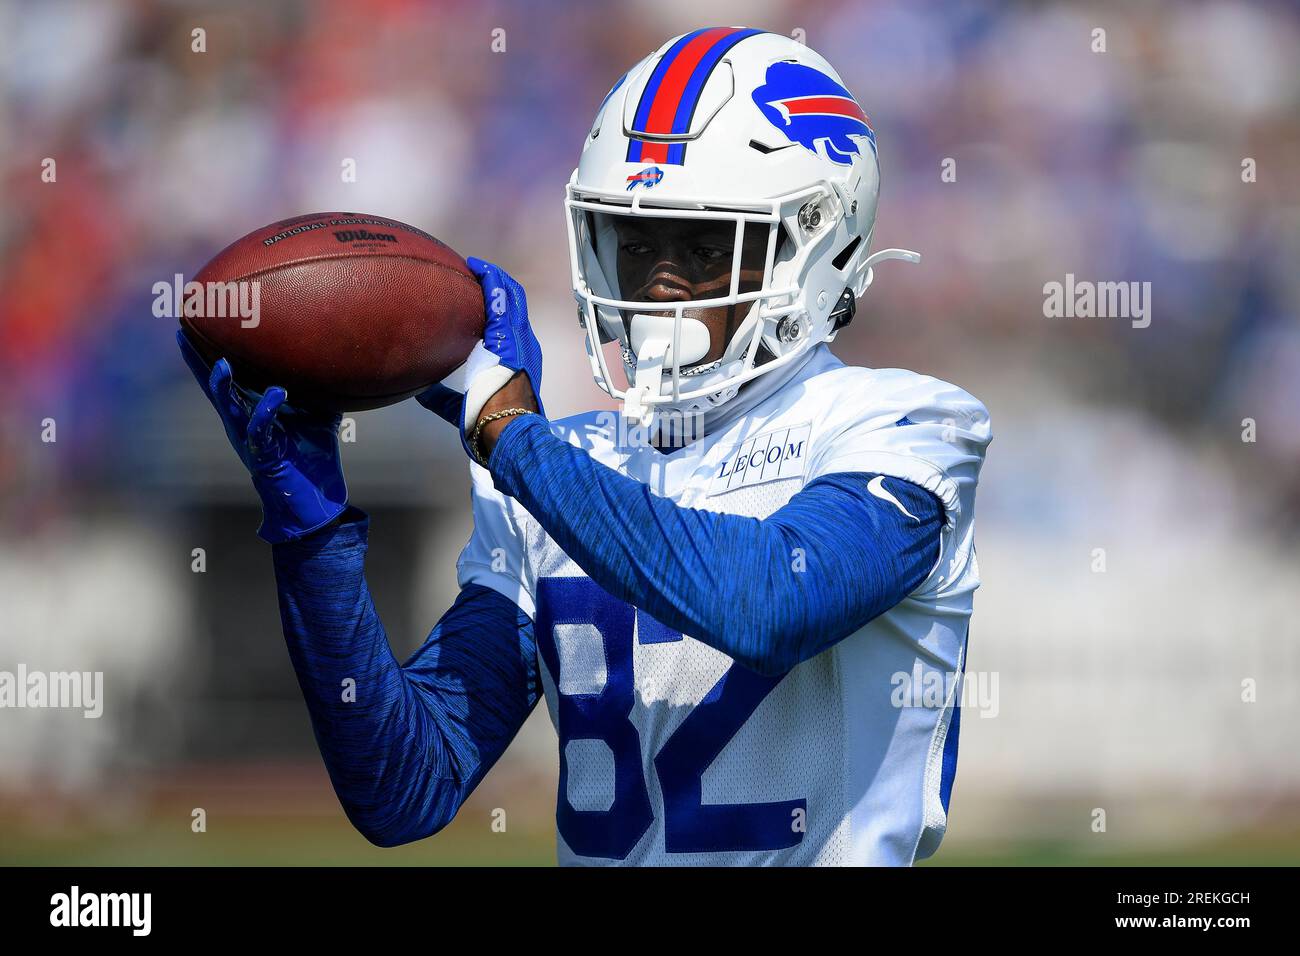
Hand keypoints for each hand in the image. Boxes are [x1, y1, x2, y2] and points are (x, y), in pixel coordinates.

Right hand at [177, 330, 347, 542]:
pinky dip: (267, 411)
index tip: (191, 326)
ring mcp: (250, 439)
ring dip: (223, 387)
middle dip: (198, 362)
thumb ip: (319, 391)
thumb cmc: (313, 458)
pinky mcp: (264, 455)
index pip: (227, 379)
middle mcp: (244, 424)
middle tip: (183, 333)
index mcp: (252, 412)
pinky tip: (276, 393)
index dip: (207, 355)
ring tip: (222, 364)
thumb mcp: (318, 417)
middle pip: (214, 388)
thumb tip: (333, 362)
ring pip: (229, 408)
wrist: (316, 500)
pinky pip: (260, 430)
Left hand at [416, 257, 543, 464]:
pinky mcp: (510, 334)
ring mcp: (518, 338)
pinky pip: (502, 298)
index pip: (510, 327)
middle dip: (496, 287)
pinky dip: (491, 280)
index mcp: (517, 361)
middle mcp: (523, 345)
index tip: (476, 301)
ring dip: (494, 278)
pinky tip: (476, 268)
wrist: (507, 429)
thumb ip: (444, 397)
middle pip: (514, 306)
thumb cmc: (491, 425)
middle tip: (474, 275)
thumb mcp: (464, 407)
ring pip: (512, 296)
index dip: (497, 311)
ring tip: (475, 266)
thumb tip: (422, 391)